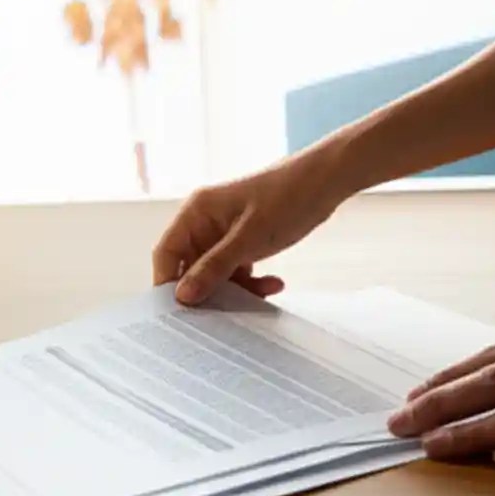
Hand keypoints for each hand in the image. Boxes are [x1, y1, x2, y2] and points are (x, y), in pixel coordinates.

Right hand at [152, 150, 348, 304]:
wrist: (327, 181)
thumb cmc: (287, 199)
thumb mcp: (249, 238)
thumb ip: (214, 268)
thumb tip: (182, 296)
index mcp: (196, 213)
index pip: (167, 253)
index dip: (168, 283)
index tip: (181, 313)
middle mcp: (205, 222)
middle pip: (191, 266)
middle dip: (208, 290)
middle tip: (223, 313)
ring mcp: (225, 231)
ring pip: (216, 272)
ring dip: (236, 288)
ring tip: (260, 294)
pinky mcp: (245, 240)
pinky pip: (237, 268)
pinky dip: (252, 281)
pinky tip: (273, 284)